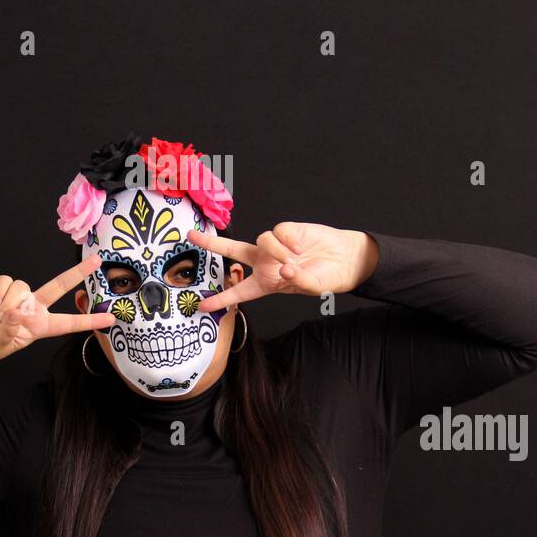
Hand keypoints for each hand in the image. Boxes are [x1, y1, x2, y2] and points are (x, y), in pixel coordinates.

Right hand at [0, 255, 114, 377]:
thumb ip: (10, 331)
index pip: (68, 323)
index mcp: (38, 327)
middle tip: (97, 261)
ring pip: (24, 286)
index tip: (110, 318)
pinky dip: (0, 291)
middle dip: (78, 273)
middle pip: (58, 287)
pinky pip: (7, 281)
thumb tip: (19, 314)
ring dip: (11, 301)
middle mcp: (31, 309)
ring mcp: (17, 297)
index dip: (89, 321)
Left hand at [188, 223, 378, 313]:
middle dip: (211, 244)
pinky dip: (289, 240)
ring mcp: (274, 245)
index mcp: (267, 283)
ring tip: (296, 258)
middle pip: (232, 250)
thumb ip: (298, 281)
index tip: (201, 306)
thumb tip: (284, 269)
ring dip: (277, 250)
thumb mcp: (313, 287)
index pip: (239, 292)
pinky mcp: (285, 230)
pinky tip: (301, 246)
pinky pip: (277, 231)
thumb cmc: (327, 277)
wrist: (345, 258)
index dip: (220, 300)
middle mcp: (265, 262)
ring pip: (261, 240)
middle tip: (191, 236)